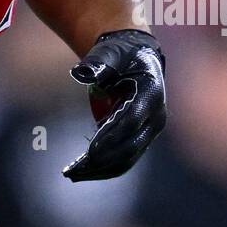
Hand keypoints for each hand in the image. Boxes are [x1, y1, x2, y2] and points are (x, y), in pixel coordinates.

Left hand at [63, 28, 165, 181]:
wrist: (137, 58)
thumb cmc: (121, 53)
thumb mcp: (109, 53)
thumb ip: (97, 62)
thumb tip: (80, 73)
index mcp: (151, 93)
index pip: (131, 121)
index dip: (111, 136)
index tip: (89, 152)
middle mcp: (156, 117)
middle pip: (130, 147)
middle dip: (102, 160)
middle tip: (74, 170)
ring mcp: (149, 131)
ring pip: (127, 159)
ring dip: (100, 170)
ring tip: (71, 174)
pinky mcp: (140, 139)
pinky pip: (123, 159)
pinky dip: (103, 167)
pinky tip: (80, 171)